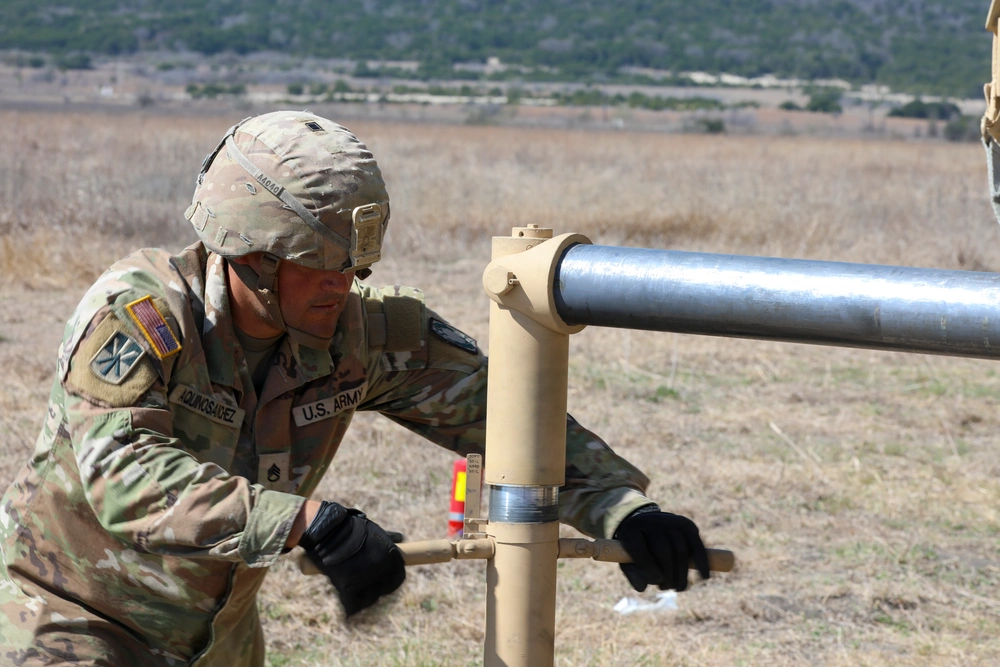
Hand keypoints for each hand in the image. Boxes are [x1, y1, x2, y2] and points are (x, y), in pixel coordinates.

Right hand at [298, 501, 405, 615]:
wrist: (327, 530)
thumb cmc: (350, 528)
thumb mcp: (372, 530)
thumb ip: (388, 537)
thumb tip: (401, 538)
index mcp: (391, 556)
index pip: (399, 578)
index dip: (391, 581)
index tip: (383, 581)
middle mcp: (382, 569)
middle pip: (385, 589)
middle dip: (377, 588)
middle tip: (365, 584)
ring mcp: (366, 579)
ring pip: (370, 599)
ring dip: (364, 597)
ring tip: (355, 590)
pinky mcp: (348, 588)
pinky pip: (353, 605)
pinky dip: (350, 605)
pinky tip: (347, 600)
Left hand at [614, 508, 709, 591]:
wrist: (647, 525)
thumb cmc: (636, 549)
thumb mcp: (628, 561)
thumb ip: (633, 574)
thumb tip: (643, 587)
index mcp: (631, 530)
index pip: (639, 549)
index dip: (648, 568)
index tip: (656, 582)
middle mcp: (650, 521)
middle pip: (663, 550)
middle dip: (668, 575)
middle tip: (666, 588)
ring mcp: (669, 520)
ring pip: (681, 549)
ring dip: (682, 573)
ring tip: (678, 588)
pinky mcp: (686, 524)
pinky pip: (696, 544)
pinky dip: (702, 561)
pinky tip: (704, 577)